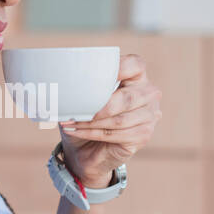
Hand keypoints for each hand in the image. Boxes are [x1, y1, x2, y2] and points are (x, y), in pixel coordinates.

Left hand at [57, 54, 161, 186]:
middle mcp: (148, 94)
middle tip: (75, 110)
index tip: (95, 75)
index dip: (119, 68)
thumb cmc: (86, 116)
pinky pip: (115, 134)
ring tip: (70, 121)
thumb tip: (64, 80)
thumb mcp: (84, 97)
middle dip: (99, 106)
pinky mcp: (143, 136)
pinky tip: (75, 130)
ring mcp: (149, 116)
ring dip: (90, 122)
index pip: (135, 65)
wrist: (87, 149)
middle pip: (127, 98)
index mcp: (137, 76)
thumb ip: (83, 86)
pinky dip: (91, 133)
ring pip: (119, 120)